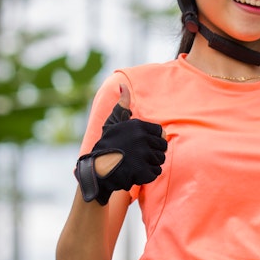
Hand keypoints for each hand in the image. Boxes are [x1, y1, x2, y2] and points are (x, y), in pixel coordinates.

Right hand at [75, 85, 167, 204]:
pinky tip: (135, 172)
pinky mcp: (142, 170)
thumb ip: (122, 105)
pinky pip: (155, 172)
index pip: (160, 133)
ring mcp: (143, 155)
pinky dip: (147, 175)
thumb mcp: (113, 122)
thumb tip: (123, 85)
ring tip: (136, 163)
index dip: (153, 140)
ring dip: (150, 164)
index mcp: (138, 125)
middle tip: (138, 156)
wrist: (97, 169)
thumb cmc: (107, 145)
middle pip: (162, 147)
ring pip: (160, 160)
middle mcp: (142, 138)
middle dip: (153, 153)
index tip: (142, 145)